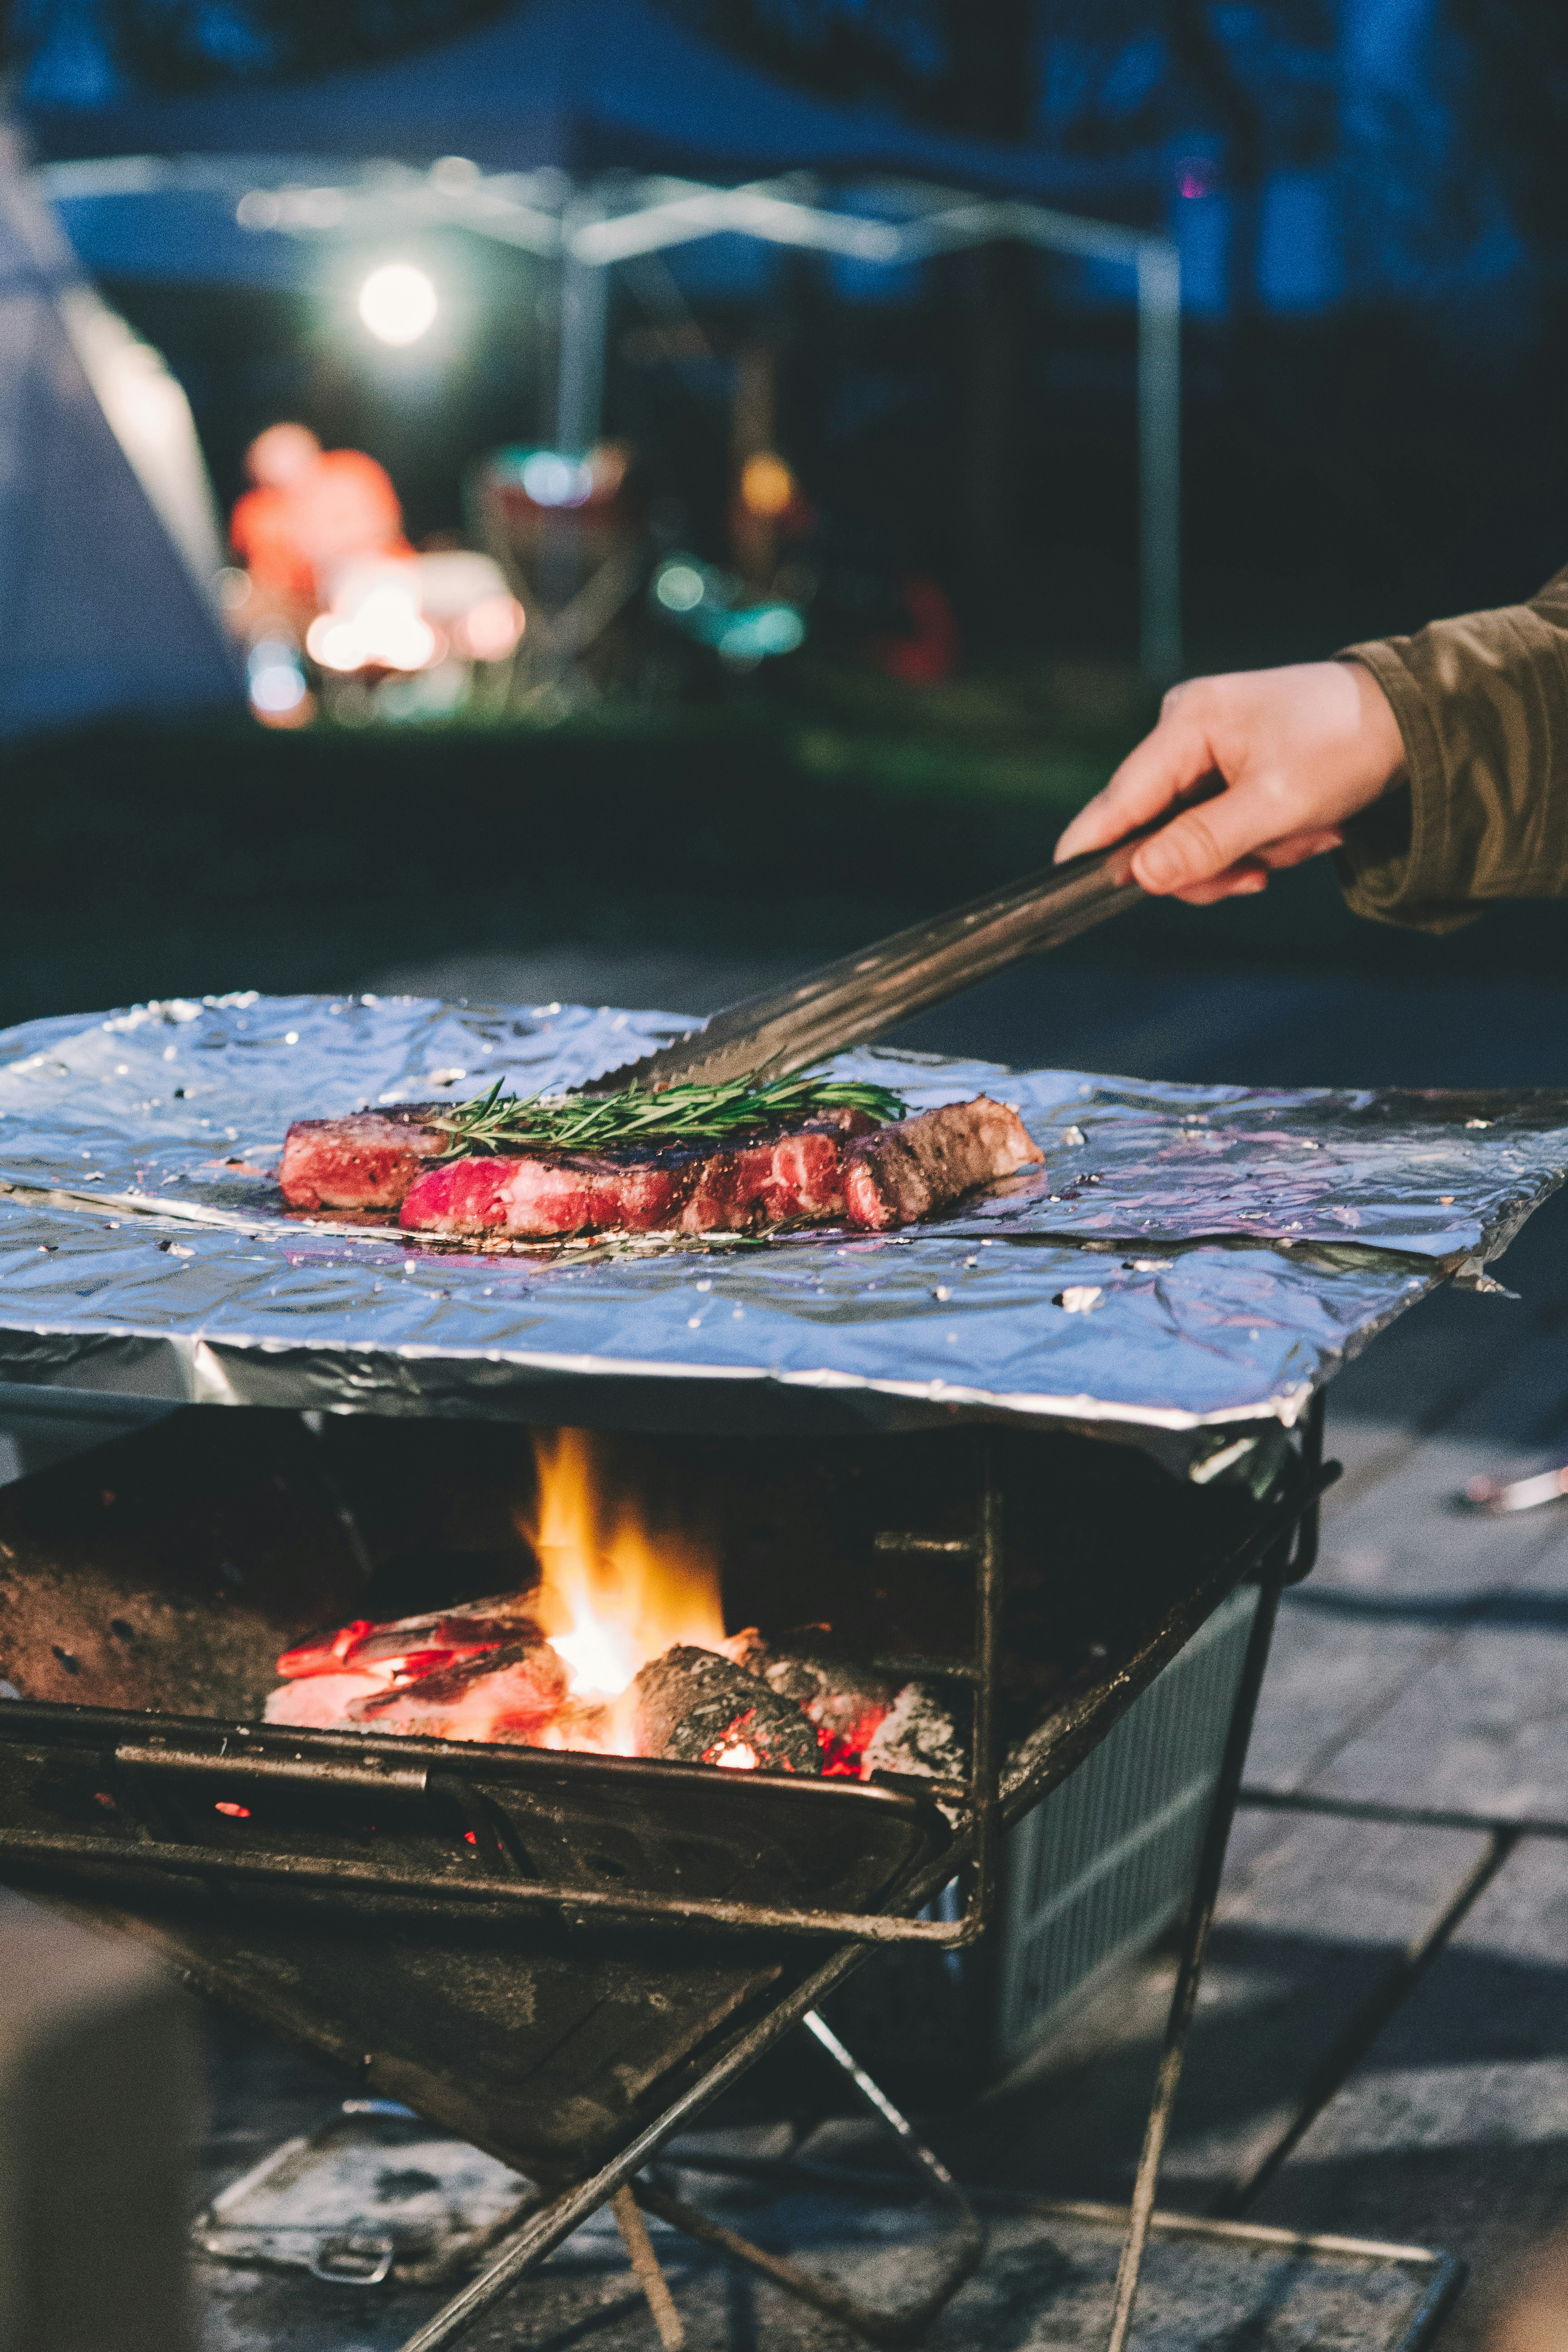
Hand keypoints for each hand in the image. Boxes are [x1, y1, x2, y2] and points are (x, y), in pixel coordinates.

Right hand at [1053, 660, 1405, 903]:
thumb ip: (1203, 843)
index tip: (1064, 884)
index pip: (1120, 798)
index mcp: (1188, 724)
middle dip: (1211, 862)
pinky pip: (1223, 824)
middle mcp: (1187, 729)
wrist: (1410, 719)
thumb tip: (1139, 875)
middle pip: (1157, 829)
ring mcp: (1209, 747)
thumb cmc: (1344, 747)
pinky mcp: (1233, 763)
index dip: (1092, 846)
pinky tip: (1301, 830)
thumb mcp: (1276, 806)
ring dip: (1246, 854)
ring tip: (1302, 839)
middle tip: (1260, 874)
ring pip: (1194, 835)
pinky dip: (1261, 839)